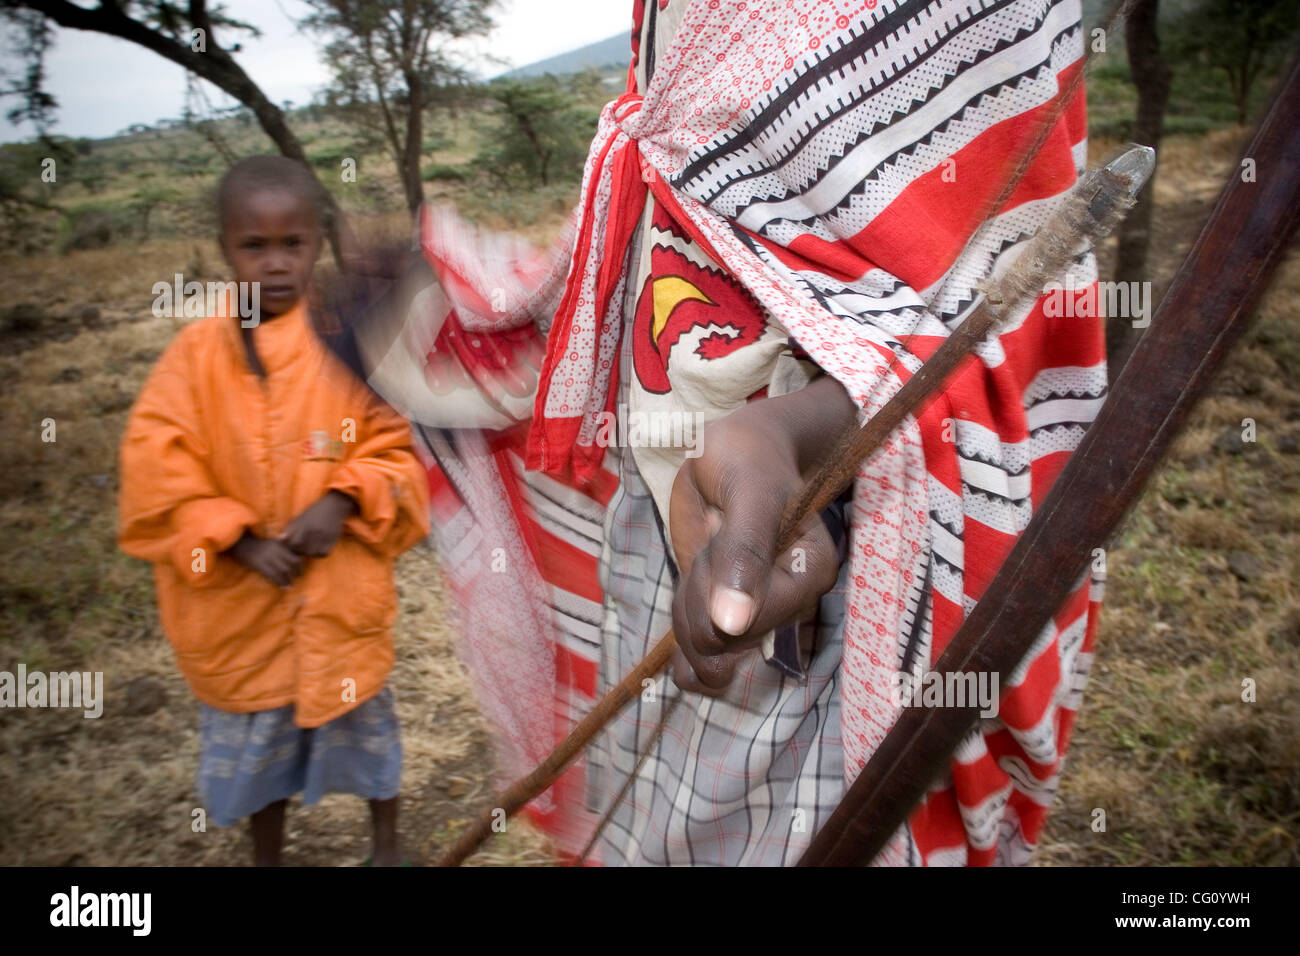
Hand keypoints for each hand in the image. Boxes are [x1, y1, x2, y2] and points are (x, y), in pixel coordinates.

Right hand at [227, 533, 302, 587]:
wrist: (240, 544)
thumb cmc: (257, 544)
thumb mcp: (272, 542)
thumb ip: (283, 546)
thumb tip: (294, 552)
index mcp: (280, 545)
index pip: (295, 557)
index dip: (299, 567)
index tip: (299, 574)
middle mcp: (275, 551)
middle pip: (290, 565)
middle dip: (295, 575)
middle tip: (295, 581)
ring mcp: (267, 557)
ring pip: (282, 571)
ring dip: (287, 580)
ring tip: (289, 586)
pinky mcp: (259, 564)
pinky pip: (272, 575)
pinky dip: (278, 582)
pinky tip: (281, 586)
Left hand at [280, 491, 357, 557]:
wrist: (333, 506)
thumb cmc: (313, 513)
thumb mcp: (300, 518)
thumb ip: (289, 529)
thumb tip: (279, 539)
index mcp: (304, 524)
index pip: (294, 543)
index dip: (291, 546)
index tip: (292, 544)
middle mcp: (315, 530)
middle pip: (303, 550)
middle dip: (300, 551)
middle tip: (300, 548)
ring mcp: (325, 535)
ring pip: (313, 553)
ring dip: (309, 553)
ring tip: (309, 548)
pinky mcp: (333, 539)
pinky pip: (324, 553)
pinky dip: (320, 553)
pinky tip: (318, 548)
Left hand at [667, 375, 855, 693]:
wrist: (737, 453)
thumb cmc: (748, 457)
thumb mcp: (747, 491)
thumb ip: (742, 551)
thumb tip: (733, 624)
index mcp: (809, 572)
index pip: (749, 621)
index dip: (712, 584)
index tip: (716, 528)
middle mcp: (791, 603)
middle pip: (724, 642)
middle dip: (695, 594)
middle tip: (708, 534)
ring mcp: (760, 615)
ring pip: (708, 655)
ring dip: (685, 610)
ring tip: (701, 555)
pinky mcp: (732, 621)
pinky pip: (707, 669)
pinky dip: (687, 662)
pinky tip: (681, 643)